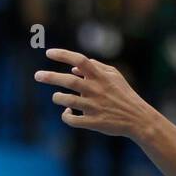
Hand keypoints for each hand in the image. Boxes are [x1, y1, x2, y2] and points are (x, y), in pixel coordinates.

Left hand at [35, 51, 157, 139]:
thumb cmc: (124, 94)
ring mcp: (94, 107)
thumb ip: (96, 67)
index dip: (63, 55)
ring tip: (57, 97)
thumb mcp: (114, 75)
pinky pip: (72, 120)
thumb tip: (73, 67)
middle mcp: (96, 90)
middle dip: (50, 77)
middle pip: (68, 81)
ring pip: (67, 101)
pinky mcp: (93, 122)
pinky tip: (67, 113)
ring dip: (58, 98)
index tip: (48, 53)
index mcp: (100, 77)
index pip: (79, 60)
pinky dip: (65, 116)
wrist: (137, 118)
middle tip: (37, 76)